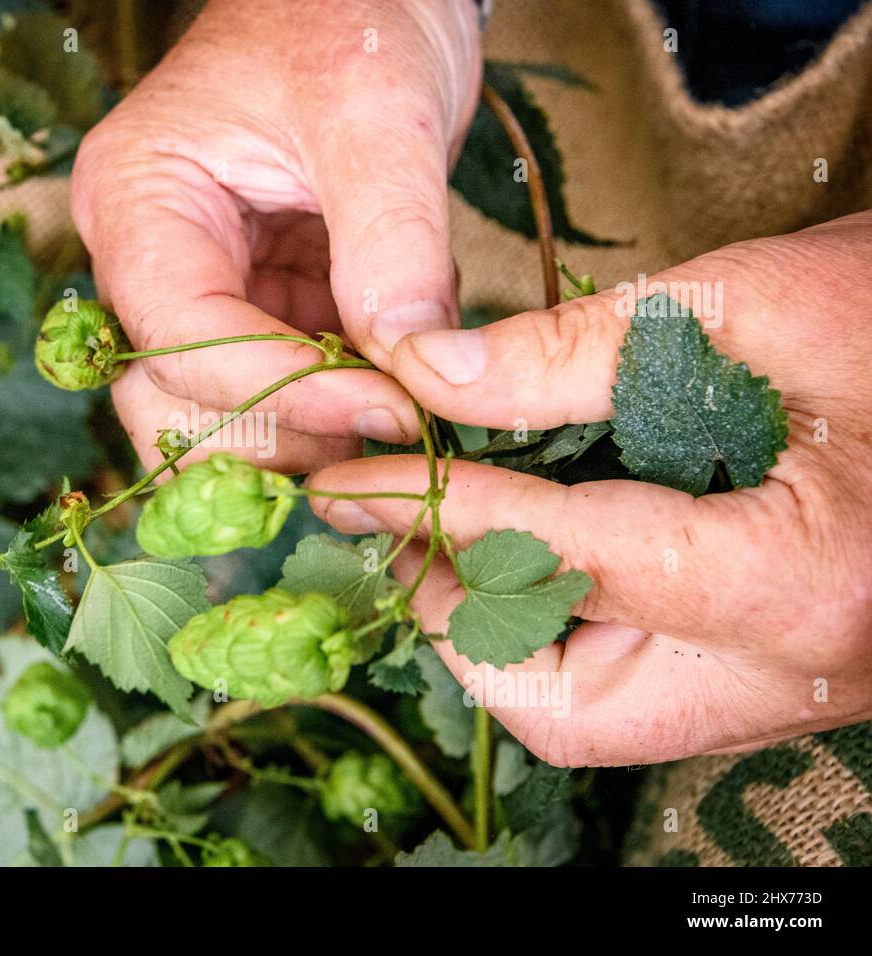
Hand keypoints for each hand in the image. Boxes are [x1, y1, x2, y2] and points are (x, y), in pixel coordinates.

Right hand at [70, 0, 481, 472]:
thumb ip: (392, 242)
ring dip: (304, 437)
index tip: (390, 404)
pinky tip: (394, 388)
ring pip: (220, 415)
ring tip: (395, 414)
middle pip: (175, 401)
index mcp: (139, 201)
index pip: (181, 336)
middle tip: (383, 430)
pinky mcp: (257, 308)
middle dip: (277, 433)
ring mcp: (202, 290)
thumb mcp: (377, 117)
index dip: (282, 388)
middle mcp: (150, 260)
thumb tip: (419, 366)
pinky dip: (334, 411)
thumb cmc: (349, 19)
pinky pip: (279, 392)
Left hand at [309, 212, 871, 765]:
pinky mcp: (781, 675)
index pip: (564, 561)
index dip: (442, 513)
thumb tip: (428, 370)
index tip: (354, 480)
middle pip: (563, 708)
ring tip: (460, 534)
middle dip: (465, 622)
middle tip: (412, 526)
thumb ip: (578, 349)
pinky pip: (637, 689)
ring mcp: (793, 690)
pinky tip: (535, 548)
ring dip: (504, 635)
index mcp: (800, 578)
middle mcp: (794, 671)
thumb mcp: (754, 306)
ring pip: (592, 719)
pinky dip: (562, 631)